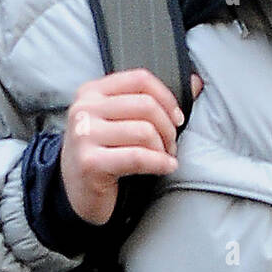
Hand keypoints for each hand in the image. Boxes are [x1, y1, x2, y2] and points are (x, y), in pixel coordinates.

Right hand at [60, 68, 202, 225]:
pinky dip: (160, 163)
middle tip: (170, 145)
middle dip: (168, 128)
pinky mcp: (90, 162)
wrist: (75, 192)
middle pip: (146, 105)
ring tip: (164, 157)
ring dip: (164, 148)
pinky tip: (166, 167)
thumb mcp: (121, 121)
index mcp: (92, 92)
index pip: (140, 79)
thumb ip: (154, 100)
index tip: (177, 117)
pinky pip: (138, 157)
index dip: (167, 97)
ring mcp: (84, 135)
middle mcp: (85, 109)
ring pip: (144, 131)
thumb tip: (196, 82)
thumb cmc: (103, 153)